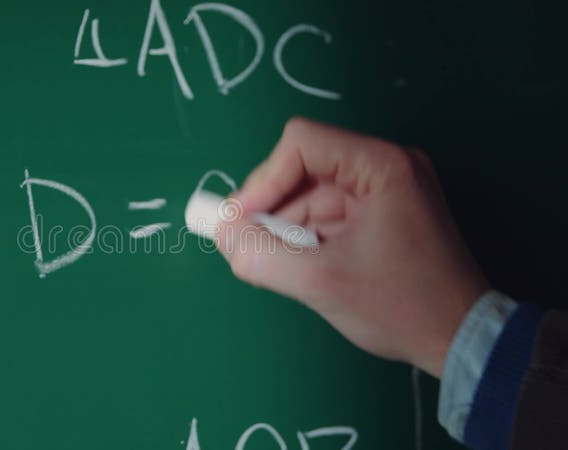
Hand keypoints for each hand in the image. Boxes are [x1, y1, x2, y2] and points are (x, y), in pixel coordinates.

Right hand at [218, 118, 487, 377]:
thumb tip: (221, 233)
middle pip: (304, 167)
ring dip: (287, 227)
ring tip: (281, 266)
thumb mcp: (320, 282)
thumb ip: (260, 255)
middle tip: (249, 247)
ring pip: (312, 193)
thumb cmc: (399, 306)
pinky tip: (303, 266)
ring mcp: (387, 189)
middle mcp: (386, 166)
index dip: (263, 179)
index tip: (241, 221)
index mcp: (381, 166)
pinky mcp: (384, 213)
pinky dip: (306, 236)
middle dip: (272, 208)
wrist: (462, 341)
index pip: (302, 143)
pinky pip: (329, 213)